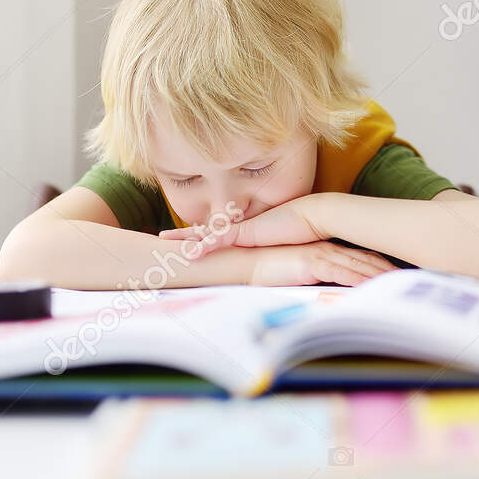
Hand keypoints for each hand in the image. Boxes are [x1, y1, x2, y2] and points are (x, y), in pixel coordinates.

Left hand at [159, 194, 326, 255]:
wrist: (315, 216)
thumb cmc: (305, 231)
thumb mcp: (285, 245)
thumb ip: (277, 252)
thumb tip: (276, 262)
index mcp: (248, 232)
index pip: (219, 233)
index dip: (201, 235)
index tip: (185, 239)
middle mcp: (242, 228)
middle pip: (206, 230)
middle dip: (183, 234)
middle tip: (163, 236)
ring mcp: (243, 229)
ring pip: (206, 233)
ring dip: (184, 238)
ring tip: (163, 240)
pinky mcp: (247, 232)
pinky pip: (220, 239)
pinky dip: (204, 245)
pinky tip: (190, 252)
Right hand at [245, 242, 395, 286]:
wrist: (248, 265)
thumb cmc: (272, 273)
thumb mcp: (303, 280)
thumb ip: (321, 286)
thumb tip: (337, 300)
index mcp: (329, 253)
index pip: (361, 258)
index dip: (380, 265)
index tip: (397, 274)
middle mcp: (329, 251)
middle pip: (366, 260)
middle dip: (387, 270)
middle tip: (407, 279)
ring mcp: (322, 255)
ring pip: (358, 266)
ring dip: (378, 275)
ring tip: (398, 284)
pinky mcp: (313, 262)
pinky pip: (341, 273)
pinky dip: (358, 280)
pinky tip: (371, 286)